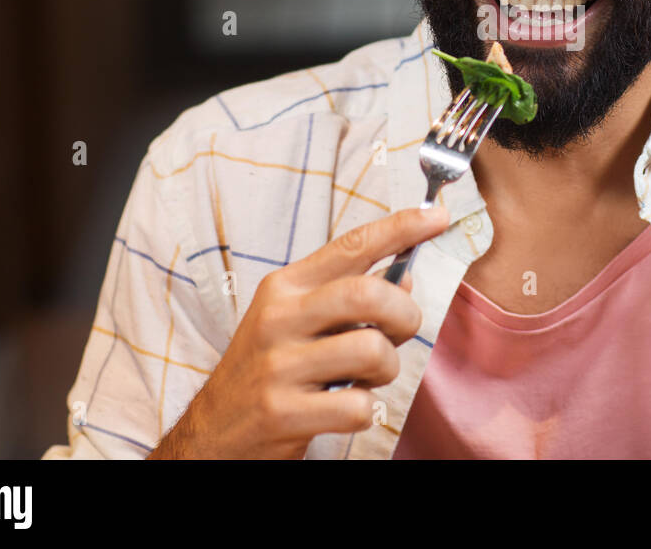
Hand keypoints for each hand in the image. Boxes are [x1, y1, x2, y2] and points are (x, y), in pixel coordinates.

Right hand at [148, 204, 449, 458]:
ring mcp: (278, 366)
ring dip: (386, 370)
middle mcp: (278, 319)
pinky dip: (365, 410)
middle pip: (369, 294)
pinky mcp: (282, 412)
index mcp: (284, 288)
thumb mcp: (297, 322)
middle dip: (405, 315)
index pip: (351, 245)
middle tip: (400, 333)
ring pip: (372, 351)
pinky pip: (358, 406)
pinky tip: (343, 409)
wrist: (213, 434)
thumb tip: (404, 278)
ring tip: (366, 378)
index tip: (437, 217)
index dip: (400, 227)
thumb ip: (347, 297)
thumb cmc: (269, 370)